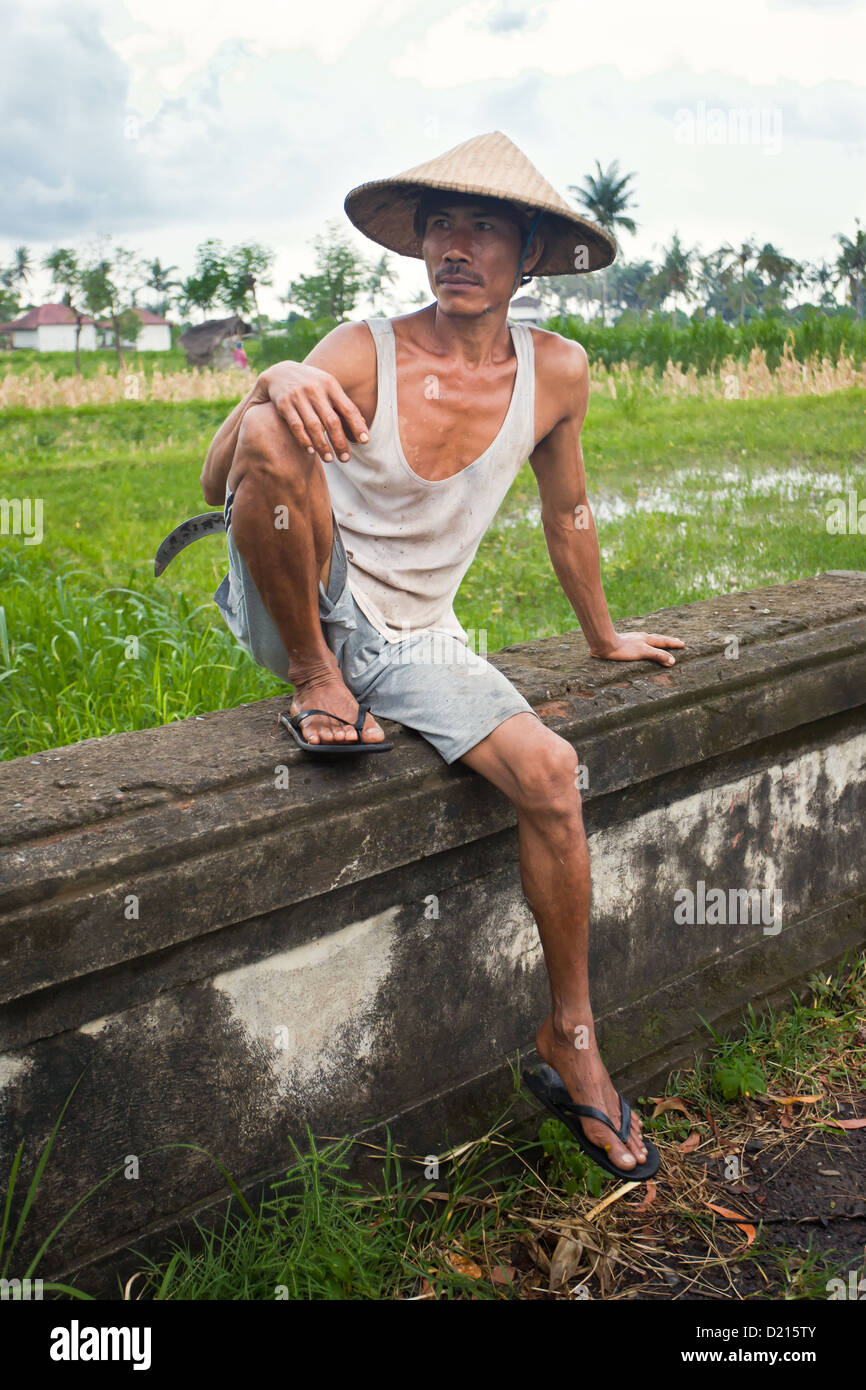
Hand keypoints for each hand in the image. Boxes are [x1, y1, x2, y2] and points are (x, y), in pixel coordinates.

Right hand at [252, 362, 368, 463]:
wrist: (280, 373)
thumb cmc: (311, 385)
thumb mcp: (328, 388)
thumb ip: (343, 405)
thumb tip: (362, 425)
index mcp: (330, 385)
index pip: (348, 408)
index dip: (357, 426)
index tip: (365, 442)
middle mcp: (315, 390)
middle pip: (332, 421)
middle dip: (340, 442)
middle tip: (346, 459)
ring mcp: (298, 396)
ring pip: (314, 426)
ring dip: (322, 445)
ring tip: (329, 459)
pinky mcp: (284, 404)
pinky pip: (296, 426)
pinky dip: (304, 440)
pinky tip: (311, 451)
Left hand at [590, 631, 684, 665]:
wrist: (604, 644)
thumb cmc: (622, 649)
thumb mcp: (643, 652)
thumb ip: (657, 656)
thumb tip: (673, 661)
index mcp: (646, 639)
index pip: (663, 642)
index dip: (673, 644)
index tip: (683, 644)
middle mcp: (641, 637)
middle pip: (657, 638)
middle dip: (668, 641)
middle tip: (677, 641)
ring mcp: (633, 639)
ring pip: (649, 639)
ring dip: (657, 640)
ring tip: (661, 641)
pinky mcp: (625, 642)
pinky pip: (640, 641)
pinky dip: (646, 642)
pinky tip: (641, 643)